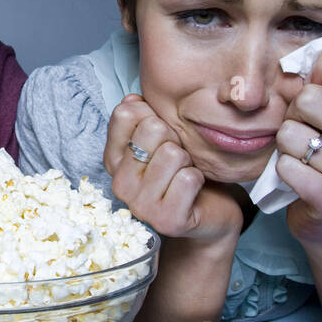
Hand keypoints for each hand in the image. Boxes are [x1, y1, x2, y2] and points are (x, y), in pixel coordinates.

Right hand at [104, 94, 243, 244]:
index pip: (125, 114)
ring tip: (185, 174)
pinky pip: (188, 178)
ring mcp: (141, 206)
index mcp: (113, 160)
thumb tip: (132, 100)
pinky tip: (194, 191)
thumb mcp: (161, 140)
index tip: (161, 136)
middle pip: (153, 129)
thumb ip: (143, 117)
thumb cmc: (182, 172)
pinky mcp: (166, 221)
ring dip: (189, 161)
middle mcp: (120, 185)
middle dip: (175, 138)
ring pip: (173, 154)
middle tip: (179, 159)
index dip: (154, 116)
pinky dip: (199, 179)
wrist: (208, 214)